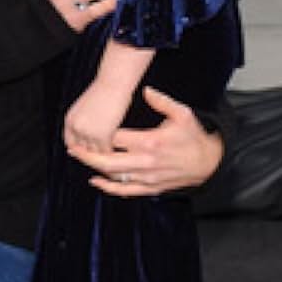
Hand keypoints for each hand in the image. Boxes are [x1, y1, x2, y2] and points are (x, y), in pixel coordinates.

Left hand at [63, 77, 127, 152]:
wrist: (114, 83)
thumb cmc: (104, 91)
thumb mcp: (85, 107)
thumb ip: (82, 122)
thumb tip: (87, 137)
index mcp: (70, 120)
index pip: (70, 143)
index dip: (80, 148)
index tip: (89, 150)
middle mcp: (76, 128)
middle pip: (83, 150)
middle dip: (93, 152)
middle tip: (103, 153)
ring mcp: (88, 133)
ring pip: (95, 152)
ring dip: (103, 153)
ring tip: (112, 152)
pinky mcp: (103, 136)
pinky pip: (107, 151)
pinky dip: (112, 151)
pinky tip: (119, 149)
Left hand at [68, 86, 224, 195]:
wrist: (209, 163)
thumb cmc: (194, 137)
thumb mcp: (182, 114)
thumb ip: (162, 101)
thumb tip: (146, 90)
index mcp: (150, 142)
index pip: (116, 138)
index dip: (101, 133)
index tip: (89, 127)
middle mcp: (145, 162)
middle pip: (107, 162)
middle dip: (87, 155)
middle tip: (72, 148)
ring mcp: (146, 178)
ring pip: (113, 177)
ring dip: (94, 168)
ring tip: (80, 158)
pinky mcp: (150, 188)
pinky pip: (124, 191)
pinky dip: (107, 188)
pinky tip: (95, 181)